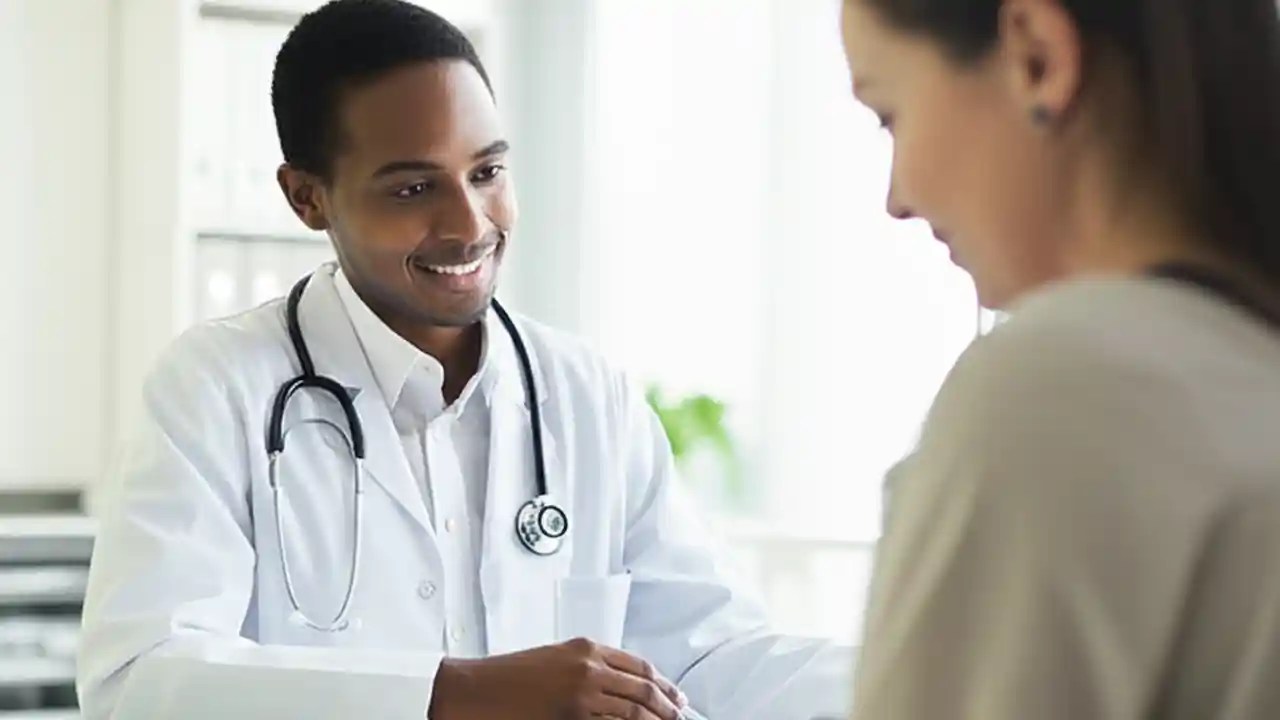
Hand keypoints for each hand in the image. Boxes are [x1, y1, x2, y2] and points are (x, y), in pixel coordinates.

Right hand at [429, 637, 687, 719]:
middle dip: (667, 705)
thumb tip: (618, 685)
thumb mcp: (554, 659)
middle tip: (680, 715)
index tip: (675, 695)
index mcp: (586, 648)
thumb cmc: (508, 677)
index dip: (662, 682)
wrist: (475, 690)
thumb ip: (588, 666)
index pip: (639, 665)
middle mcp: (590, 667)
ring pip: (635, 712)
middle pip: (644, 689)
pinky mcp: (574, 716)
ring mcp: (583, 694)